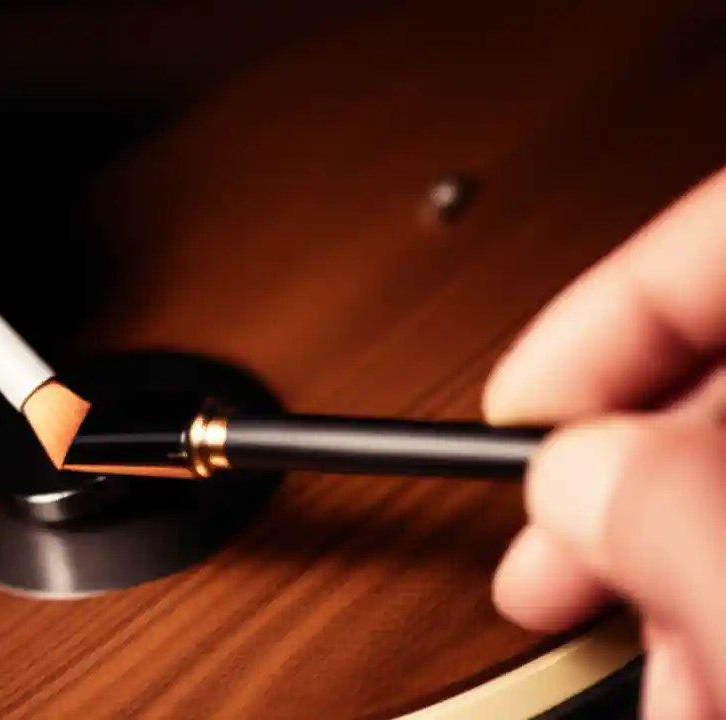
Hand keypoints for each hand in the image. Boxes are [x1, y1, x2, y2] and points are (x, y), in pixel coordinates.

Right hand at [484, 167, 725, 716]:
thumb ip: (682, 514)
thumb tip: (577, 474)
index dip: (609, 308)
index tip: (519, 402)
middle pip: (719, 369)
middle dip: (610, 465)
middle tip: (542, 542)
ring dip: (650, 552)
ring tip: (607, 632)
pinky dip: (712, 597)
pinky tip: (687, 668)